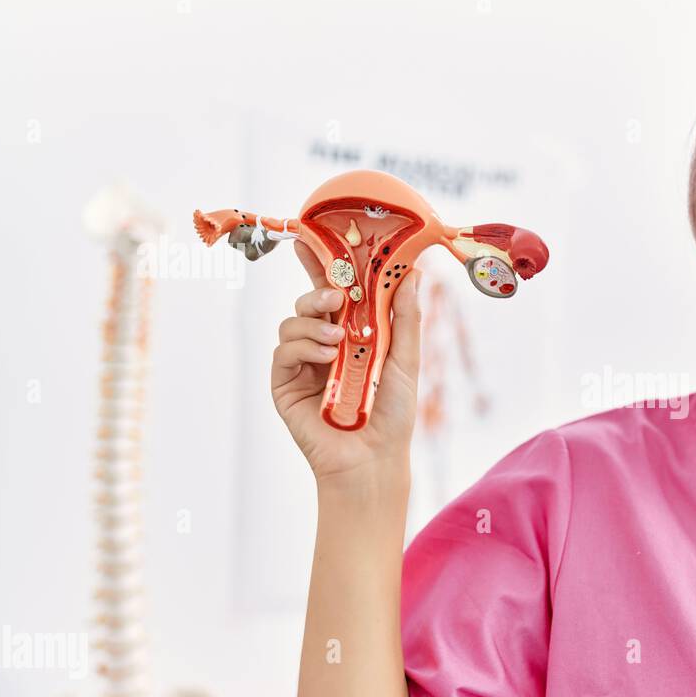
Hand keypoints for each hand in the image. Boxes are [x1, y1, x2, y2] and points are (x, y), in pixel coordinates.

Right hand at [271, 240, 423, 484]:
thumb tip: (412, 271)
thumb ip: (404, 316)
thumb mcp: (405, 358)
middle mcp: (323, 345)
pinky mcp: (284, 384)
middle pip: (307, 302)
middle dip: (319, 292)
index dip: (321, 267)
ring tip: (339, 343)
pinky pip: (283, 350)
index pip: (333, 294)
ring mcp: (301, 364)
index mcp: (351, 335)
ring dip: (314, 324)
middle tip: (339, 299)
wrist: (374, 457)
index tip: (309, 239)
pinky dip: (303, 347)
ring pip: (291, 322)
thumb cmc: (393, 413)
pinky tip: (326, 358)